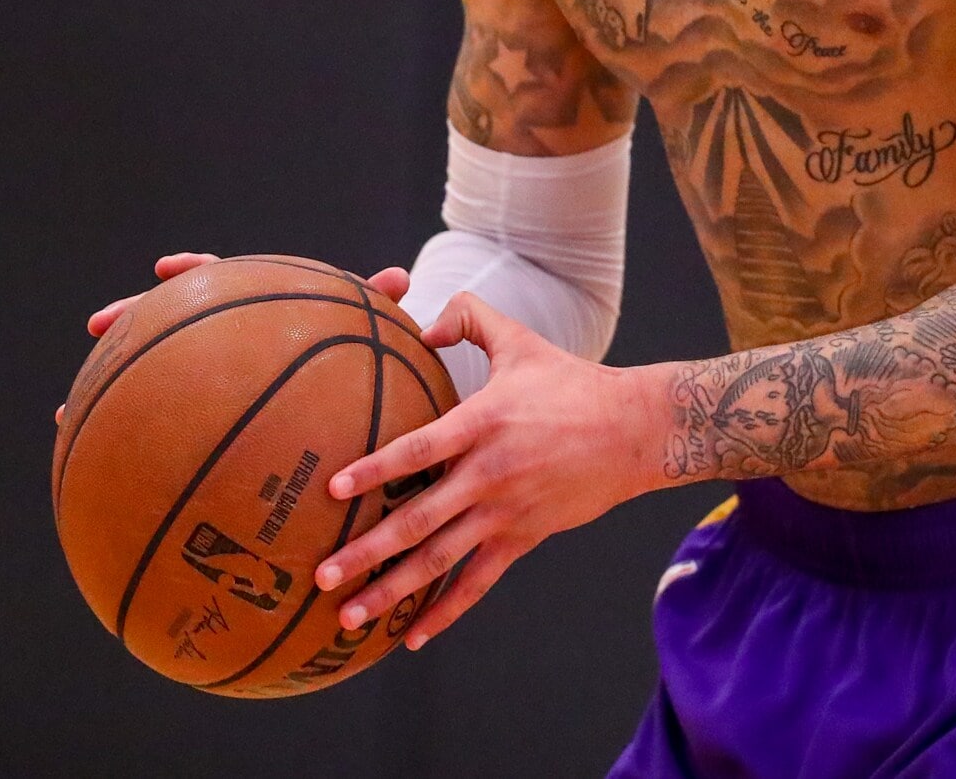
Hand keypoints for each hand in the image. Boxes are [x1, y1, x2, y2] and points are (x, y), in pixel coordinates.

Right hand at [58, 254, 415, 422]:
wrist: (344, 391)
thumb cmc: (354, 354)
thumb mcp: (365, 330)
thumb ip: (376, 305)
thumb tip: (401, 279)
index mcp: (255, 311)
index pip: (217, 279)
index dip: (193, 272)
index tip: (168, 268)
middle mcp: (223, 340)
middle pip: (165, 321)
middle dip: (131, 320)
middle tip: (99, 324)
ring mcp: (208, 376)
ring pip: (149, 378)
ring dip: (110, 390)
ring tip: (70, 413)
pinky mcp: (206, 420)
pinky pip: (164, 435)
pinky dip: (134, 450)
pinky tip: (104, 478)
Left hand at [309, 294, 666, 649]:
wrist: (635, 430)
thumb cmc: (573, 382)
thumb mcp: (520, 342)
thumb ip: (470, 319)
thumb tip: (424, 323)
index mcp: (483, 423)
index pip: (419, 450)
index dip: (376, 469)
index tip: (336, 489)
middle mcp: (489, 473)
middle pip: (418, 521)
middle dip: (366, 552)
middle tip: (321, 575)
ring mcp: (506, 511)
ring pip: (440, 560)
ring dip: (392, 591)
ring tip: (348, 616)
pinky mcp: (524, 537)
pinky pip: (478, 582)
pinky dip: (445, 612)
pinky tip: (412, 636)